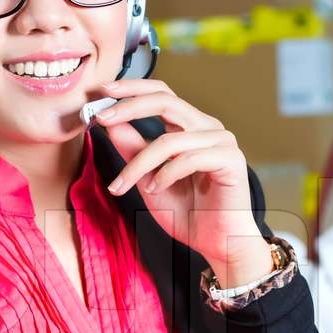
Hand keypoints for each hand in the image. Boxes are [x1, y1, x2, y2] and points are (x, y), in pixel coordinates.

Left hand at [94, 80, 274, 287]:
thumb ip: (133, 150)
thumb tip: (109, 123)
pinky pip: (188, 158)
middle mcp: (208, 128)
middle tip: (102, 118)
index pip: (162, 93)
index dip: (133, 88)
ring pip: (169, 140)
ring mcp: (222, 142)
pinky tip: (155, 189)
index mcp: (190, 127)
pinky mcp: (231, 160)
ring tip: (125, 185)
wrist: (215, 244)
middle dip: (130, 107)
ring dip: (139, 164)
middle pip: (166, 101)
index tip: (103, 92)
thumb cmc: (187, 214)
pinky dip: (165, 174)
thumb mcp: (147, 179)